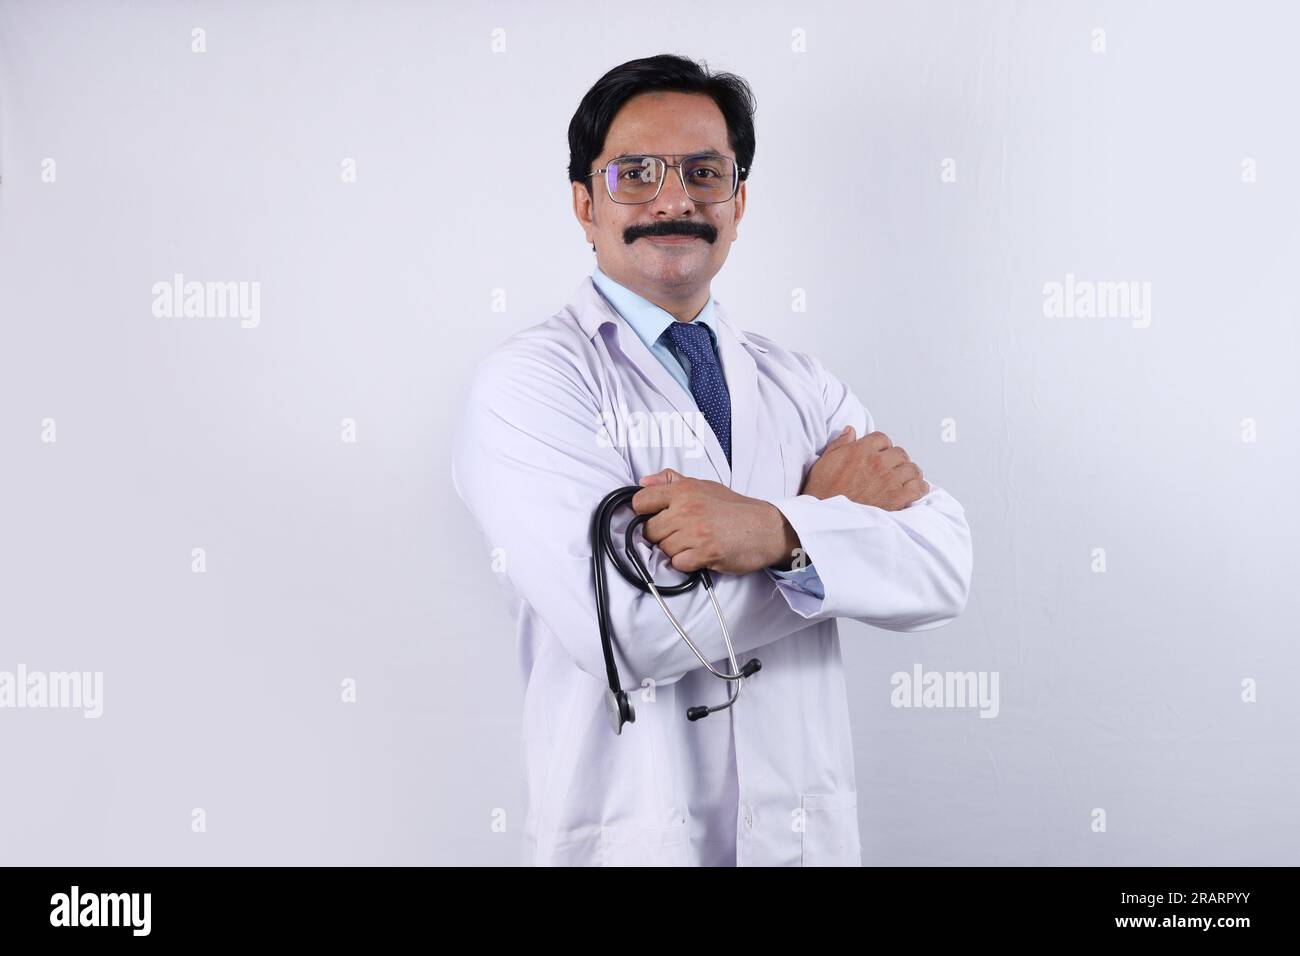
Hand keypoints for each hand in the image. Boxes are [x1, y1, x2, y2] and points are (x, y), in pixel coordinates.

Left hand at [632, 469, 799, 573]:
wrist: (765, 528)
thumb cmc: (734, 508)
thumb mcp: (704, 486)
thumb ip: (672, 482)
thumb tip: (643, 482)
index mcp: (684, 490)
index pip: (641, 501)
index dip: (643, 513)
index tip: (653, 517)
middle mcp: (687, 509)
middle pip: (649, 530)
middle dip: (661, 535)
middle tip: (680, 534)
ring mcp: (695, 532)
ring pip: (663, 549)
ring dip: (675, 550)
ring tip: (694, 543)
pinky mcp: (705, 553)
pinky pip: (678, 564)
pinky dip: (686, 563)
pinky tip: (699, 554)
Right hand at [800, 426, 929, 511]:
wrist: (825, 519)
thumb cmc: (821, 492)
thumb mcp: (824, 462)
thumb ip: (840, 444)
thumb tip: (851, 430)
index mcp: (860, 450)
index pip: (882, 439)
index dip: (882, 447)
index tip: (880, 454)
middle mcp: (877, 462)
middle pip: (899, 453)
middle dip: (896, 460)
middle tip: (892, 470)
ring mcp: (888, 480)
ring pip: (912, 468)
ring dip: (909, 473)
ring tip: (905, 480)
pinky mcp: (897, 498)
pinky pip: (919, 487)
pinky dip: (920, 487)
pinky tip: (916, 490)